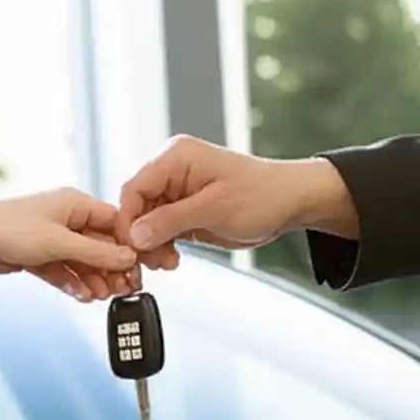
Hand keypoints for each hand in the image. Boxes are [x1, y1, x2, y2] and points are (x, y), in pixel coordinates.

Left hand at [0, 187, 139, 300]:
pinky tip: (82, 296)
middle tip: (126, 288)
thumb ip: (96, 253)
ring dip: (94, 279)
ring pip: (82, 262)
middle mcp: (64, 219)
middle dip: (113, 267)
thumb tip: (129, 258)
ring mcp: (50, 238)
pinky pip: (63, 271)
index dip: (130, 245)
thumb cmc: (6, 228)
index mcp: (74, 203)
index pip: (114, 223)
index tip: (141, 266)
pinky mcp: (36, 256)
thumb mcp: (58, 242)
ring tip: (103, 296)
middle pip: (100, 245)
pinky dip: (73, 283)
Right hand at [117, 135, 357, 269]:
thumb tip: (135, 234)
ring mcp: (178, 192)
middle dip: (141, 237)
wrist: (291, 204)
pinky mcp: (185, 211)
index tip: (131, 247)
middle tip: (153, 260)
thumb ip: (171, 220)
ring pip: (146, 223)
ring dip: (152, 246)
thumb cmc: (263, 195)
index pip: (133, 188)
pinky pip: (161, 230)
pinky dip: (162, 247)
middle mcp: (173, 171)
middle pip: (136, 207)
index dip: (128, 220)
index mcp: (176, 157)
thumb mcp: (214, 209)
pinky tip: (172, 259)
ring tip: (167, 262)